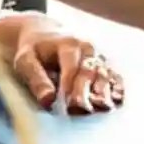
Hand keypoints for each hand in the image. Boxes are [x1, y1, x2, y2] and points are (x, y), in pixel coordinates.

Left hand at [0, 12, 124, 114]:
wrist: (47, 33)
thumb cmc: (34, 51)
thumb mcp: (26, 61)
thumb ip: (36, 79)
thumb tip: (48, 101)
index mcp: (69, 44)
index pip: (71, 68)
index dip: (69, 87)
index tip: (65, 106)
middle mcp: (88, 48)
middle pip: (90, 72)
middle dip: (86, 91)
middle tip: (81, 110)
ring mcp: (99, 56)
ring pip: (105, 74)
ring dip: (105, 92)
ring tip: (104, 107)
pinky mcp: (106, 64)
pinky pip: (115, 76)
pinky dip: (117, 88)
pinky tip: (118, 101)